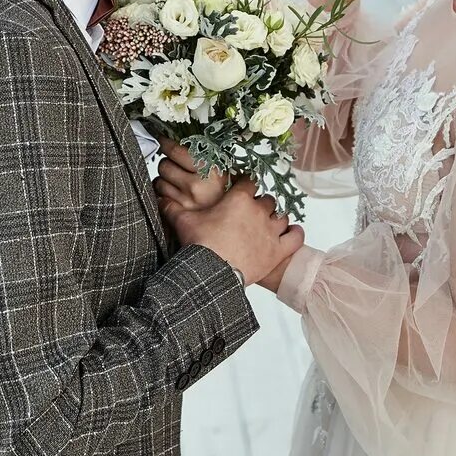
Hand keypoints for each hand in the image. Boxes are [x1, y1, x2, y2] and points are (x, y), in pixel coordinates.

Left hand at [153, 138, 228, 211]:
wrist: (230, 219)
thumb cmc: (225, 192)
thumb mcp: (220, 170)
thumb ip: (202, 156)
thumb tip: (178, 141)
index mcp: (209, 169)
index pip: (176, 151)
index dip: (166, 144)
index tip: (163, 141)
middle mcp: (197, 186)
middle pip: (164, 166)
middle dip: (167, 164)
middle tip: (174, 165)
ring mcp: (187, 201)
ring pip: (159, 182)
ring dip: (164, 180)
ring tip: (177, 182)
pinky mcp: (179, 213)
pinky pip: (160, 198)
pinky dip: (164, 194)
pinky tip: (174, 193)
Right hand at [165, 178, 303, 285]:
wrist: (212, 274)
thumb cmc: (200, 246)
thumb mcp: (184, 223)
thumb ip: (173, 208)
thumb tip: (160, 198)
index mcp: (238, 199)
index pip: (248, 182)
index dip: (244, 185)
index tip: (240, 189)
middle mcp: (259, 211)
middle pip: (267, 199)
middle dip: (260, 204)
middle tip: (250, 214)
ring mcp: (271, 231)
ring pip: (282, 216)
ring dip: (276, 218)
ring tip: (267, 224)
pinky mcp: (279, 250)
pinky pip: (295, 237)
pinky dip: (295, 234)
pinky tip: (292, 233)